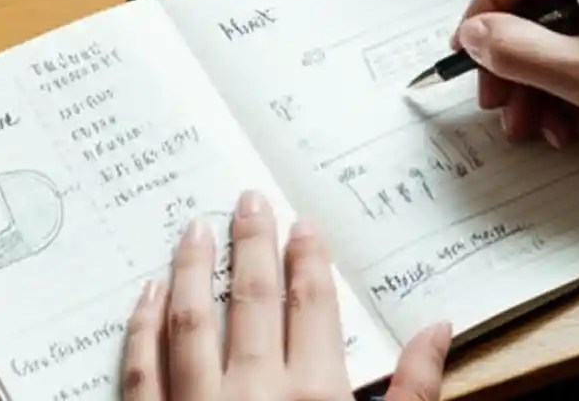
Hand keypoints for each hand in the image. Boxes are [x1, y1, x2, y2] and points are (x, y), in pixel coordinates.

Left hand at [120, 189, 452, 400]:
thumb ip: (416, 392)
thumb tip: (440, 328)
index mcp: (314, 400)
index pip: (312, 307)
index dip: (308, 260)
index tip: (302, 225)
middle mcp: (253, 396)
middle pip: (253, 300)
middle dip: (251, 245)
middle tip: (247, 198)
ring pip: (189, 322)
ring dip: (192, 270)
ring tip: (192, 228)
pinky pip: (138, 371)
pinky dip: (139, 328)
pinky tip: (145, 295)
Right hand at [452, 0, 578, 176]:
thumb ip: (522, 52)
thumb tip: (473, 35)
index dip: (485, 10)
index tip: (469, 58)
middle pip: (537, 4)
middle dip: (512, 61)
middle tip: (499, 108)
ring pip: (559, 37)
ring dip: (538, 87)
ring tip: (538, 132)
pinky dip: (570, 92)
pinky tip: (574, 131)